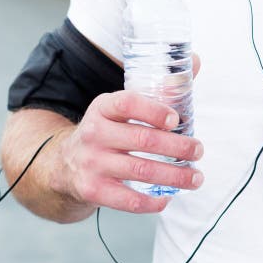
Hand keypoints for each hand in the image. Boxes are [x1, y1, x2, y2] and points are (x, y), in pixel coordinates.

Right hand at [54, 53, 204, 213]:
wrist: (63, 164)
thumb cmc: (107, 130)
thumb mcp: (120, 106)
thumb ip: (157, 88)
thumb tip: (194, 61)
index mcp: (103, 107)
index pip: (128, 102)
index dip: (154, 110)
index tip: (177, 119)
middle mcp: (94, 133)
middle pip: (142, 139)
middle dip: (177, 146)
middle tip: (199, 150)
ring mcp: (91, 163)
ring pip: (140, 170)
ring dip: (174, 175)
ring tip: (196, 177)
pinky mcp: (92, 190)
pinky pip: (126, 199)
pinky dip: (151, 201)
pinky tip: (168, 197)